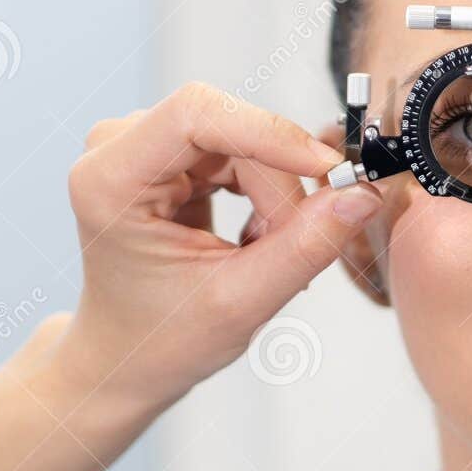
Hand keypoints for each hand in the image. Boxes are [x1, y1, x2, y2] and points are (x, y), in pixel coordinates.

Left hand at [49, 81, 382, 413]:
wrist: (126, 357)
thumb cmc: (161, 340)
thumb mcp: (241, 302)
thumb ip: (305, 246)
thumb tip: (362, 194)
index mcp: (109, 180)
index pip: (195, 113)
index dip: (268, 132)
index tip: (326, 168)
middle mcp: (114, 148)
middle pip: (230, 131)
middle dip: (278, 187)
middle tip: (295, 246)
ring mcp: (139, 145)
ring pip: (244, 142)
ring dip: (274, 196)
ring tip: (263, 253)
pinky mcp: (166, 152)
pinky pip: (240, 151)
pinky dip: (264, 194)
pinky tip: (253, 238)